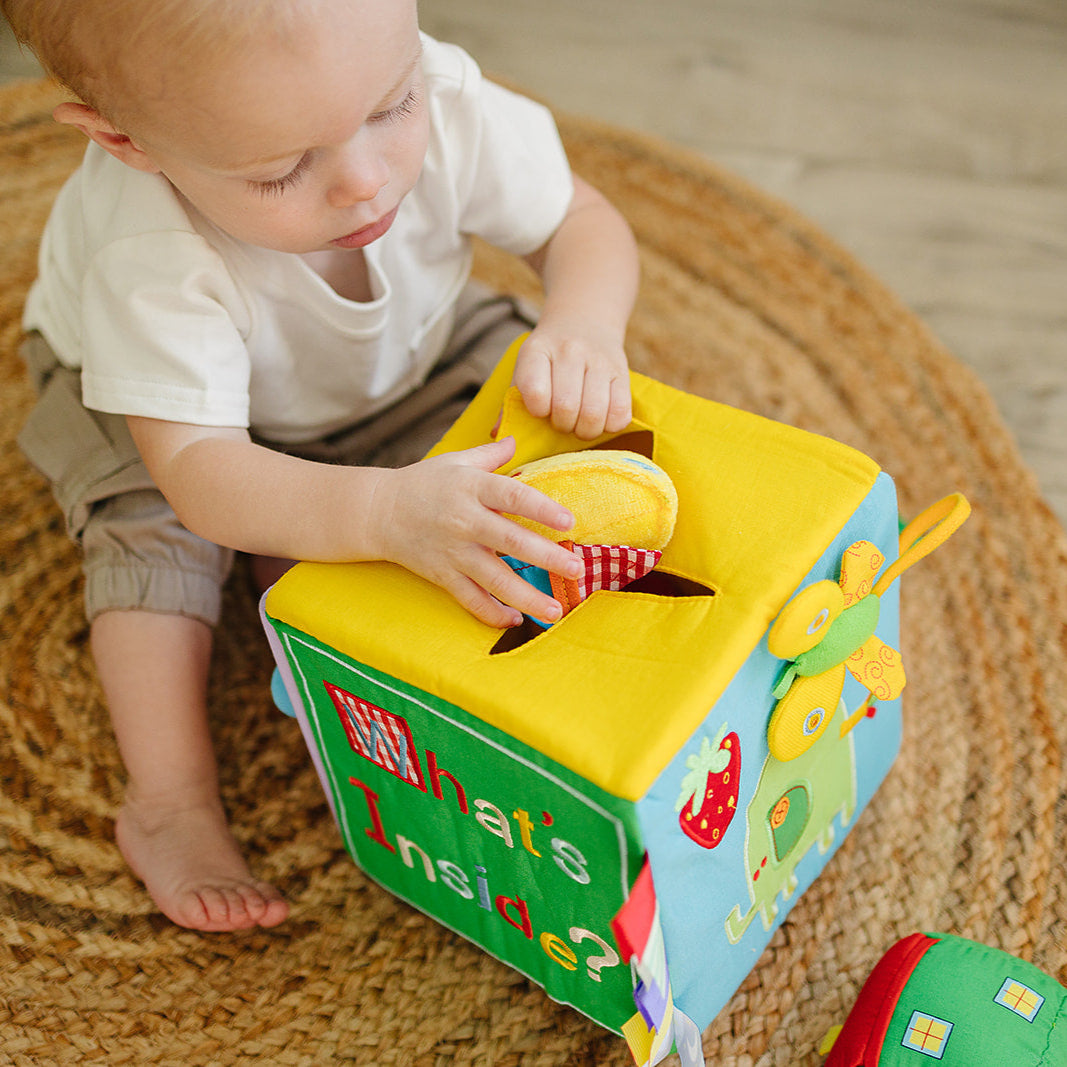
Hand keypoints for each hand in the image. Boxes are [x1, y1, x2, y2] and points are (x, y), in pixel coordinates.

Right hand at [367, 437, 581, 627]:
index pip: (512, 496)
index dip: (541, 508)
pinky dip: (491, 613)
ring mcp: (453, 551)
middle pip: (510, 541)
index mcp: (471, 487)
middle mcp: (463, 521)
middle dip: (546, 557)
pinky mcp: (442, 574)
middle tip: (578, 569)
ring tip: (556, 610)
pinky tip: (515, 620)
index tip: (569, 521)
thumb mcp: (456, 461)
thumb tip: (516, 439)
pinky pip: (469, 599)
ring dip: (526, 597)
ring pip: (494, 579)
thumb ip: (489, 454)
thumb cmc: (423, 482)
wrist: (377, 511)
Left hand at [512, 321, 631, 439]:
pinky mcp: (622, 372)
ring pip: (594, 413)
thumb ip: (512, 402)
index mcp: (537, 350)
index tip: (540, 410)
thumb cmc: (548, 358)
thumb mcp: (525, 368)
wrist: (583, 320)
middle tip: (562, 421)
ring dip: (585, 430)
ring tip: (580, 423)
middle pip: (566, 407)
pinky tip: (600, 418)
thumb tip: (500, 436)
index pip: (535, 391)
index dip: (538, 411)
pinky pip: (620, 414)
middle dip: (562, 426)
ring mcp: (599, 360)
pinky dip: (608, 425)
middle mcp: (569, 351)